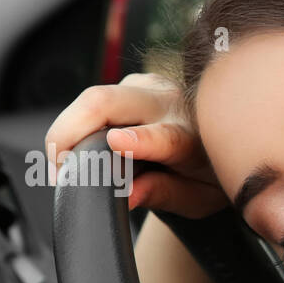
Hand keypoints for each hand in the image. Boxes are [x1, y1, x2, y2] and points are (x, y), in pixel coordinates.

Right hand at [44, 72, 228, 218]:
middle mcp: (169, 102)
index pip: (164, 136)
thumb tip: (126, 196)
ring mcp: (148, 87)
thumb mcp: (197, 198)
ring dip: (68, 130)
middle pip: (105, 102)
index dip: (139, 140)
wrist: (223, 143)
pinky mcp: (133, 84)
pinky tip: (74, 151)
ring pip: (92, 98)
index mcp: (192, 135)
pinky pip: (92, 101)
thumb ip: (164, 194)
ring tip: (63, 167)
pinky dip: (74, 126)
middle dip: (69, 131)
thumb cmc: (209, 175)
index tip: (117, 143)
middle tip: (60, 171)